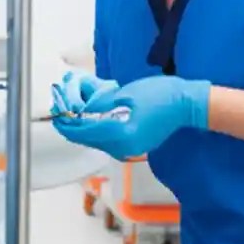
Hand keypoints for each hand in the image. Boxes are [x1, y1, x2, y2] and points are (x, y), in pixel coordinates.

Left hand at [52, 75, 210, 159]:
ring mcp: (128, 149)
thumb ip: (99, 103)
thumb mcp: (125, 94)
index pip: (83, 131)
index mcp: (120, 136)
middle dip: (73, 121)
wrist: (188, 105)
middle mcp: (122, 149)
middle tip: (63, 102)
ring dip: (84, 122)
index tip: (55, 108)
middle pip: (87, 137)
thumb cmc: (161, 95)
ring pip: (95, 138)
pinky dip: (97, 124)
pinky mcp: (132, 145)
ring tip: (76, 103)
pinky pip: (107, 137)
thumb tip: (80, 107)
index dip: (66, 120)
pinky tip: (94, 110)